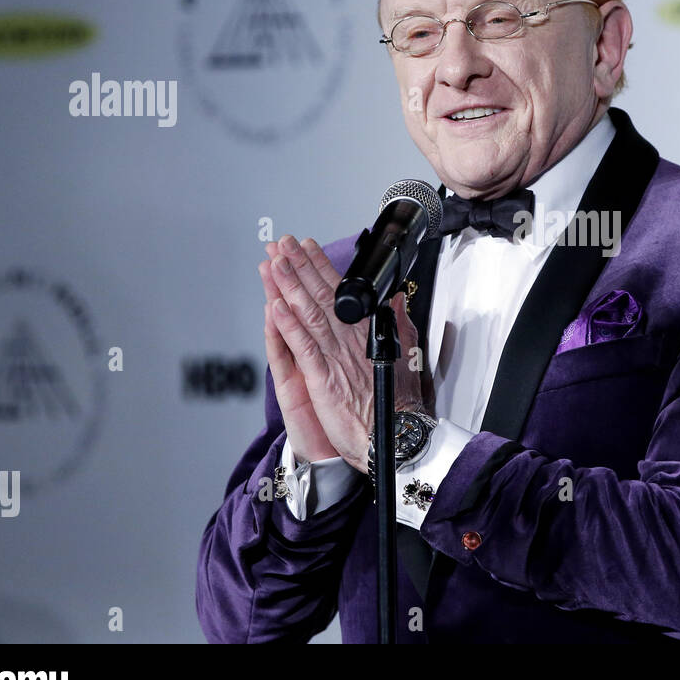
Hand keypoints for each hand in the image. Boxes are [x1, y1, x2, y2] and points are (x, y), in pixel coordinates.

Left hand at [260, 235, 430, 472]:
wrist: (398, 436)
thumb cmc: (397, 402)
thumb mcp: (403, 353)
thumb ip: (397, 323)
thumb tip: (397, 299)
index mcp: (364, 333)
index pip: (338, 292)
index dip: (320, 267)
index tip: (307, 247)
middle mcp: (348, 340)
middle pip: (319, 296)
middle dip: (300, 267)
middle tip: (283, 244)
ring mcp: (334, 357)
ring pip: (308, 314)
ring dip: (290, 286)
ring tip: (275, 263)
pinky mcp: (323, 378)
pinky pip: (303, 347)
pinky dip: (289, 326)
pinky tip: (276, 306)